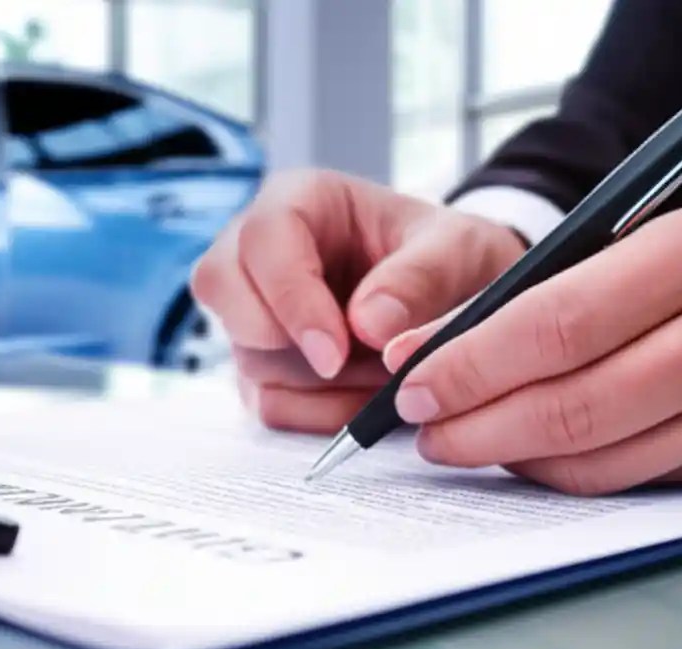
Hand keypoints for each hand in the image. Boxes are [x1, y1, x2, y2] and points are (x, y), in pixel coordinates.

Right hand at [190, 169, 525, 432]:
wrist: (458, 297)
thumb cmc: (448, 258)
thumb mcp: (460, 250)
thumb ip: (422, 277)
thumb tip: (368, 325)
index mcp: (300, 201)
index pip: (262, 238)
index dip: (290, 296)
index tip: (335, 349)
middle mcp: (261, 252)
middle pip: (221, 287)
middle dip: (281, 341)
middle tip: (344, 366)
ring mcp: (254, 311)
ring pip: (247, 356)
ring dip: (318, 386)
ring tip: (383, 377)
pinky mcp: (262, 364)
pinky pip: (268, 403)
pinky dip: (319, 414)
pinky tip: (364, 397)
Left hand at [383, 204, 681, 494]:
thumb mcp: (642, 248)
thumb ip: (539, 292)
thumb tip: (421, 349)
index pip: (563, 319)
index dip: (474, 360)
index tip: (412, 380)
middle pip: (579, 400)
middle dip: (480, 421)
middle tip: (422, 426)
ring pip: (603, 455)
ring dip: (512, 457)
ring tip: (455, 441)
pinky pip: (633, 479)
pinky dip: (562, 474)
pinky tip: (520, 456)